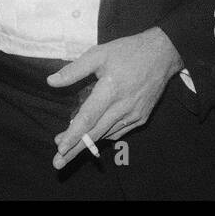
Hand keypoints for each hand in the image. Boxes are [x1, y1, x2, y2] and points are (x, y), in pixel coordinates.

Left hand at [46, 27, 182, 169]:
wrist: (162, 54)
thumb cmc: (128, 51)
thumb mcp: (99, 54)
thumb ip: (74, 70)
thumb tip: (51, 82)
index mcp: (111, 89)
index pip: (88, 118)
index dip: (73, 135)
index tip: (59, 148)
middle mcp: (123, 106)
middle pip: (95, 133)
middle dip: (75, 149)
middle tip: (57, 163)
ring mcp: (134, 115)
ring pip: (106, 134)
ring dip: (87, 144)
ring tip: (68, 151)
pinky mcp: (141, 117)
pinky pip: (118, 131)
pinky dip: (104, 135)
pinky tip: (93, 137)